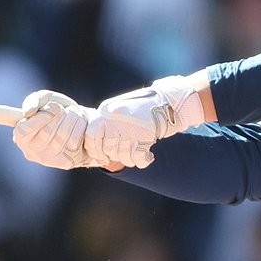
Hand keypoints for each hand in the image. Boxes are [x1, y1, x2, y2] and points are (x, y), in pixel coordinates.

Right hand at [12, 90, 97, 169]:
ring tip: (73, 115)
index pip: (24, 131)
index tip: (55, 107)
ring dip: (72, 119)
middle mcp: (31, 152)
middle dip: (60, 115)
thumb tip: (27, 111)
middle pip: (46, 132)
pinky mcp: (65, 163)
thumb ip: (33, 100)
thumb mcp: (44, 99)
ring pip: (62, 136)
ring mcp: (48, 160)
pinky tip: (79, 127)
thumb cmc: (57, 110)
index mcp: (20, 137)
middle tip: (64, 110)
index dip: (42, 117)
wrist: (80, 121)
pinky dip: (80, 129)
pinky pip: (74, 143)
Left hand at [84, 75, 205, 168]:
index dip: (95, 150)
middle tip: (125, 153)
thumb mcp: (120, 109)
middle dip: (116, 156)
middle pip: (107, 148)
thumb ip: (107, 124)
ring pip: (122, 155)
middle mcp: (115, 117)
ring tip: (137, 152)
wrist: (169, 100)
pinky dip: (143, 160)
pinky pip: (138, 158)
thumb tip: (96, 149)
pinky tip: (147, 156)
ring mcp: (129, 125)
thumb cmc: (143, 107)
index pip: (90, 136)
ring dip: (130, 159)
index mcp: (106, 110)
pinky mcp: (145, 134)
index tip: (102, 156)